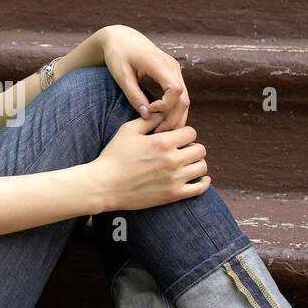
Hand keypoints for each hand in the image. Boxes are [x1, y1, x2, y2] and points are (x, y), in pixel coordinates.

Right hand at [89, 112, 209, 212]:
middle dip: (192, 147)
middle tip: (182, 151)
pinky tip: (200, 178)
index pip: (191, 132)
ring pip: (202, 167)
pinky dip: (203, 182)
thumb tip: (165, 113)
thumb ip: (149, 120)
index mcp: (163, 142)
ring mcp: (174, 179)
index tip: (177, 138)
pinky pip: (199, 188)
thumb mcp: (128, 130)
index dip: (185, 134)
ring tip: (187, 164)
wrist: (104, 185)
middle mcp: (172, 159)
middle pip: (200, 149)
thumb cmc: (114, 156)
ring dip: (197, 163)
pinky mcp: (173, 195)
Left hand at [99, 25, 188, 132]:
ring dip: (176, 116)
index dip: (165, 106)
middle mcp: (172, 65)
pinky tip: (163, 120)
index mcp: (158, 63)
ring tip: (161, 131)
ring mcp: (174, 68)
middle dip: (174, 118)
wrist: (121, 37)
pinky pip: (180, 94)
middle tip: (158, 133)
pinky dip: (175, 109)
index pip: (175, 90)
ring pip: (185, 98)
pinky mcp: (173, 73)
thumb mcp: (121, 76)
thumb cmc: (118, 54)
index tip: (149, 111)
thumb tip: (147, 116)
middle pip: (184, 98)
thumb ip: (134, 96)